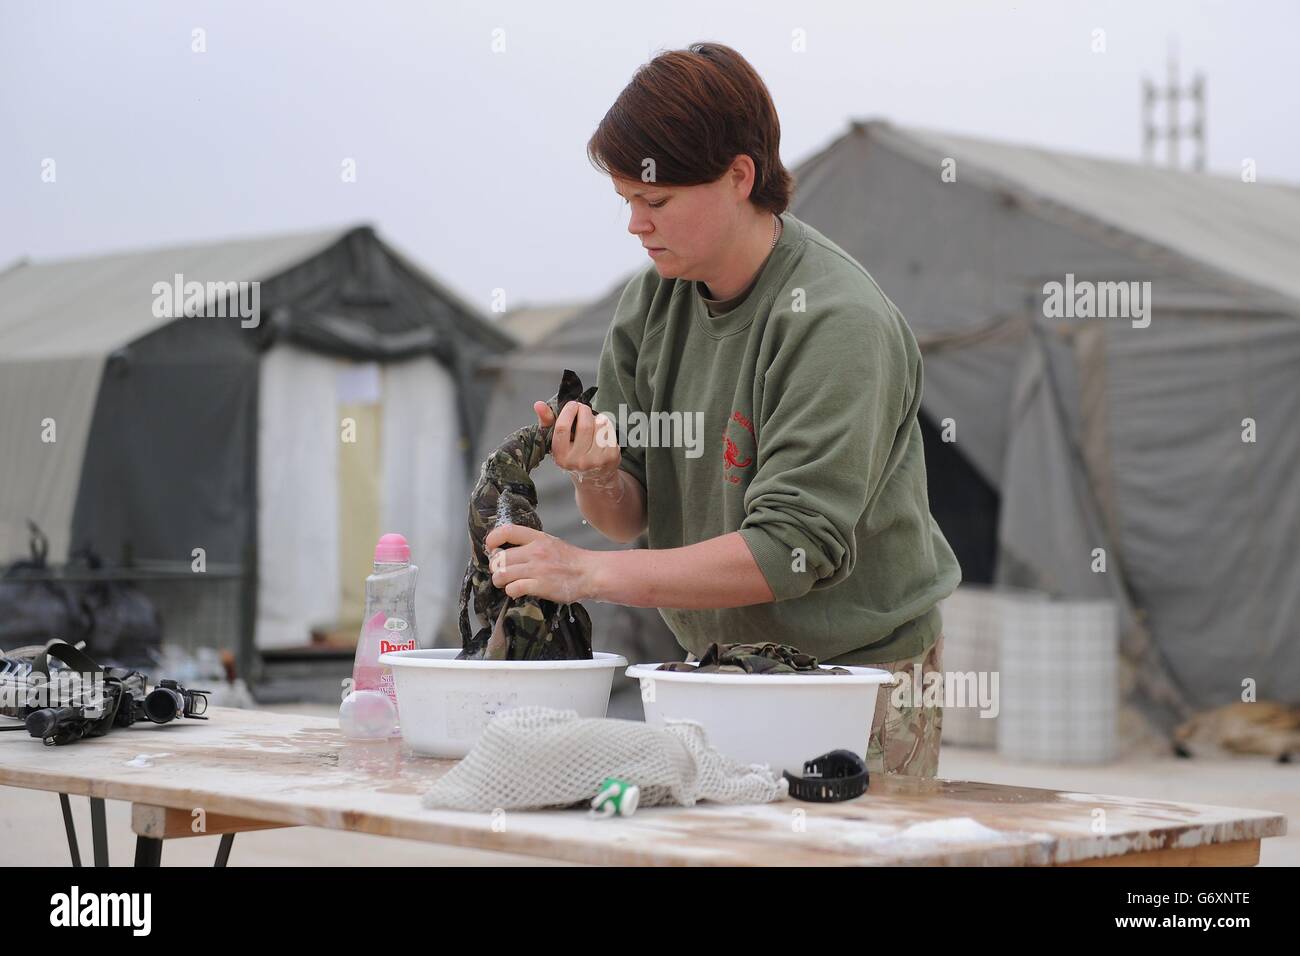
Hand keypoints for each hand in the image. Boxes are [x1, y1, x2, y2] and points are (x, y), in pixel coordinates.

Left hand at [485, 523, 599, 603]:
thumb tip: (507, 549)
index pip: (506, 531)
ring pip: (502, 574)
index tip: (491, 548)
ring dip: (500, 581)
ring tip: (506, 583)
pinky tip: (517, 592)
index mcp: (537, 538)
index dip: (492, 539)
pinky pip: (513, 588)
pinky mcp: (540, 586)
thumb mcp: (550, 543)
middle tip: (500, 572)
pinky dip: (511, 592)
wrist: (590, 573)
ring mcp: (537, 569)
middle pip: (499, 557)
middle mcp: (535, 551)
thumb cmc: (571, 560)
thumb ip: (530, 544)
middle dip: (495, 567)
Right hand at [534, 400, 621, 489]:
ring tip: (591, 422)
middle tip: (582, 408)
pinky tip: (600, 430)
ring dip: (595, 417)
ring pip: (599, 425)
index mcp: (561, 457)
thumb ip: (547, 422)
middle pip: (584, 425)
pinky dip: (605, 424)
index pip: (562, 428)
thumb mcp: (557, 442)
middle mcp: (578, 461)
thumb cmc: (573, 456)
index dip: (568, 411)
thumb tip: (539, 405)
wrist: (594, 478)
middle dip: (584, 410)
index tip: (571, 405)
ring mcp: (596, 460)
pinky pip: (609, 430)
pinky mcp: (611, 456)